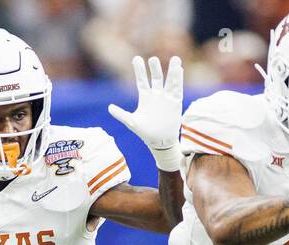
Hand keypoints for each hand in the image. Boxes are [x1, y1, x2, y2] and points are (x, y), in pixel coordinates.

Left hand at [107, 55, 183, 170]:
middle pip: (156, 77)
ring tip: (174, 59)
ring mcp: (166, 98)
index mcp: (145, 98)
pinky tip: (180, 70)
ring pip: (169, 81)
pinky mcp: (176, 102)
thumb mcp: (132, 122)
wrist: (160, 142)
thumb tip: (109, 108)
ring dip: (172, 71)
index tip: (136, 58)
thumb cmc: (145, 133)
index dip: (139, 70)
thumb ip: (121, 114)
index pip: (142, 80)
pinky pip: (178, 89)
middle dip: (155, 68)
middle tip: (153, 59)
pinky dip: (179, 80)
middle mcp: (156, 95)